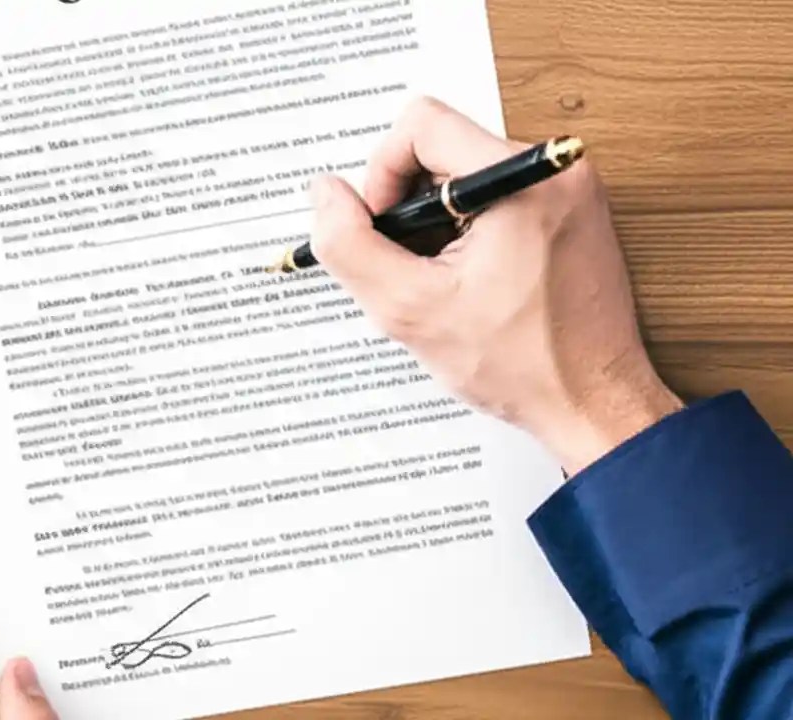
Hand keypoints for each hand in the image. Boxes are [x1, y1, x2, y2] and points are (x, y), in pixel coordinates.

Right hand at [311, 97, 682, 472]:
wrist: (594, 404)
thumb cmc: (523, 365)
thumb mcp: (410, 309)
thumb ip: (351, 245)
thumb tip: (324, 194)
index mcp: (524, 180)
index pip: (421, 125)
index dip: (382, 174)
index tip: (386, 230)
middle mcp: (556, 170)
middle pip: (444, 148)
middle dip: (411, 205)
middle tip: (414, 266)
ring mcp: (571, 189)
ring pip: (467, 176)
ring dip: (438, 223)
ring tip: (445, 280)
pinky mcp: (573, 212)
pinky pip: (498, 197)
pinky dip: (468, 232)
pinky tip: (471, 281)